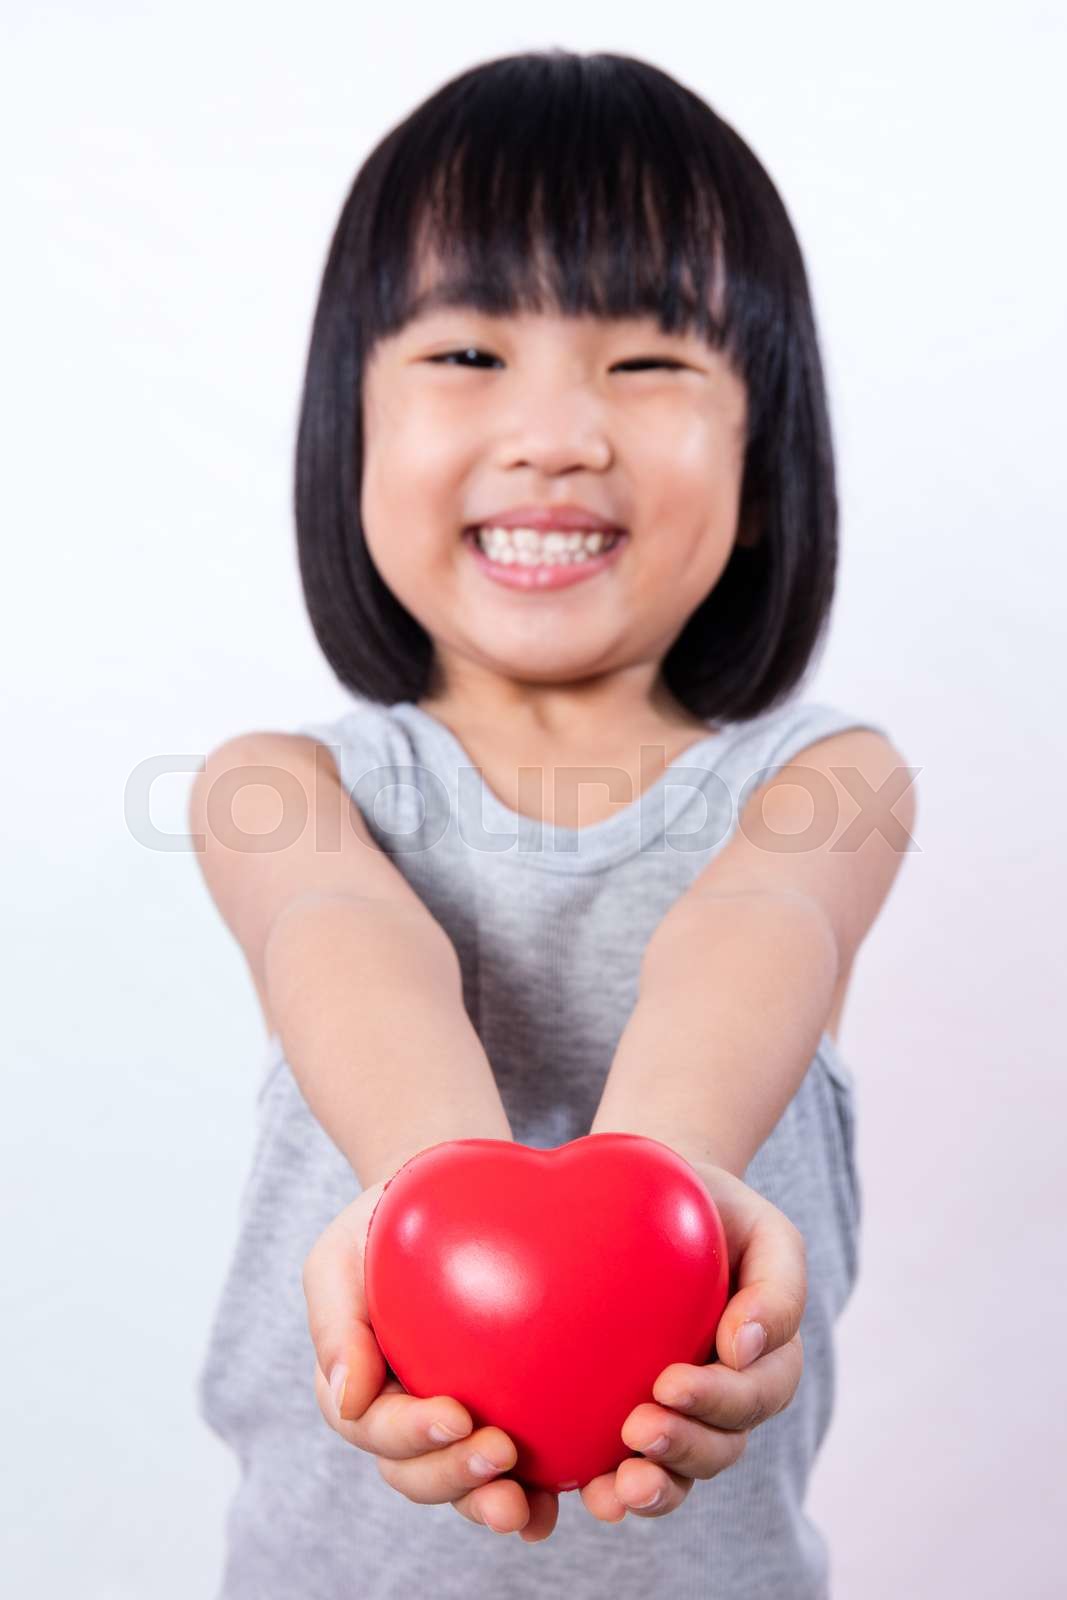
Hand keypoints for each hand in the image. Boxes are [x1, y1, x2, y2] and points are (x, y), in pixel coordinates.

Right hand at [302, 1177, 560, 1542]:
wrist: (445, 1194)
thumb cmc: (383, 1224)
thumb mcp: (339, 1258)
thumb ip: (337, 1325)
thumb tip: (349, 1398)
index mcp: (360, 1390)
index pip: (375, 1427)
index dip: (413, 1434)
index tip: (456, 1414)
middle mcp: (405, 1421)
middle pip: (419, 1473)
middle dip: (456, 1476)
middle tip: (502, 1454)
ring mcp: (456, 1427)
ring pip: (465, 1486)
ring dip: (490, 1501)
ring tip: (525, 1504)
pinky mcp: (507, 1419)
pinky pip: (519, 1472)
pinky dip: (535, 1498)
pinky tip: (559, 1502)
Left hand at [577, 1159, 806, 1523]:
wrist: (652, 1196)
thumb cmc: (713, 1210)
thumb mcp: (765, 1231)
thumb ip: (777, 1287)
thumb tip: (744, 1350)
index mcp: (766, 1360)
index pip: (756, 1394)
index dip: (718, 1400)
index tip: (670, 1383)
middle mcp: (728, 1399)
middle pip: (721, 1446)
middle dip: (683, 1448)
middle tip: (637, 1432)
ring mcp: (681, 1415)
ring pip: (680, 1473)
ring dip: (654, 1487)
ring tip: (614, 1492)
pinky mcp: (629, 1421)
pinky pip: (627, 1468)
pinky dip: (611, 1490)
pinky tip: (585, 1493)